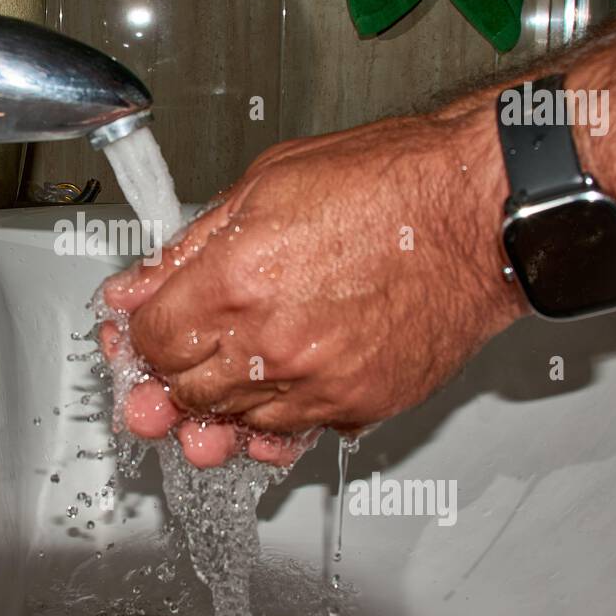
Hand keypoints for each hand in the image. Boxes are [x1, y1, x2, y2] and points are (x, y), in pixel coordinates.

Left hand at [99, 114, 524, 454]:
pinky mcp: (360, 404)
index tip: (148, 328)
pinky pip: (296, 433)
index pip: (152, 342)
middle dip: (167, 379)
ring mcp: (318, 382)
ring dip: (217, 406)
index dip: (139, 337)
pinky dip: (275, 422)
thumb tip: (136, 288)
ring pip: (234, 423)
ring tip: (223, 377)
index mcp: (236, 279)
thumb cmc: (387, 182)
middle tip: (174, 360)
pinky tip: (272, 396)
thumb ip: (187, 248)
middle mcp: (272, 341)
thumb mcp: (264, 185)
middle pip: (183, 392)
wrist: (479, 210)